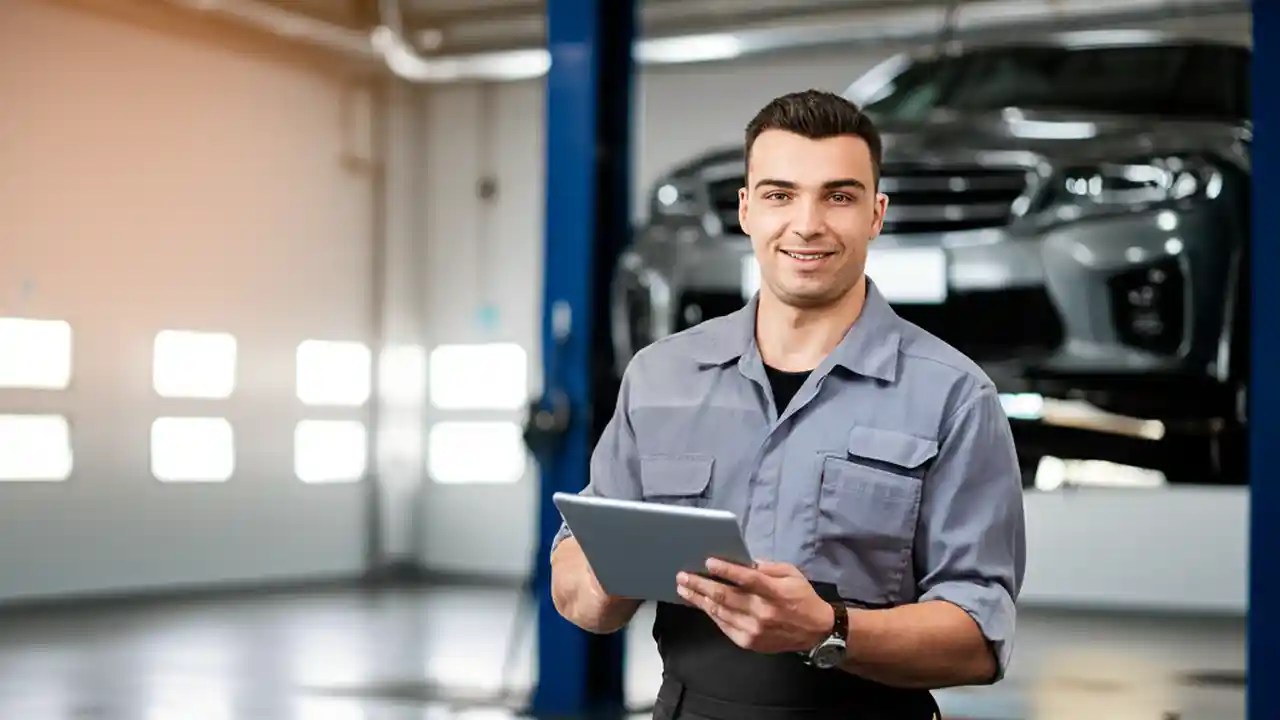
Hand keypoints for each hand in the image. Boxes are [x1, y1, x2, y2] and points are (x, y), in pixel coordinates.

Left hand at [676, 558, 834, 653]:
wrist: (815, 631)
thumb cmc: (802, 597)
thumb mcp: (791, 574)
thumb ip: (766, 568)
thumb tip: (742, 562)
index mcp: (775, 592)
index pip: (746, 578)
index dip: (725, 570)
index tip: (708, 562)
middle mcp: (762, 612)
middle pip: (724, 596)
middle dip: (700, 585)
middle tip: (682, 576)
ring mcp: (754, 630)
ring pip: (719, 612)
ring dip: (699, 600)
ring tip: (684, 589)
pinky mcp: (749, 642)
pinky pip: (724, 626)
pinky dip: (711, 613)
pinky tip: (701, 604)